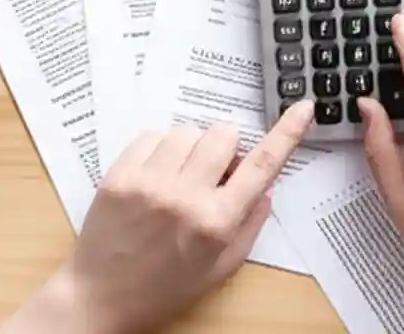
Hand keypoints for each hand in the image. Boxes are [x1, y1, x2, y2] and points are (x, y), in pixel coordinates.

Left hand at [0, 101, 314, 333]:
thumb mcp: (220, 269)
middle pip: (223, 134)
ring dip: (192, 147)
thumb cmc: (165, 288)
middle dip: (226, 145)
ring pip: (187, 131)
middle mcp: (185, 197)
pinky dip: (161, 148)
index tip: (303, 106)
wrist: (100, 297)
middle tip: (215, 170)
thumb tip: (267, 186)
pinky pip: (152, 135)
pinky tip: (157, 173)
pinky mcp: (119, 175)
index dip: (286, 132)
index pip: (261, 165)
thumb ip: (249, 226)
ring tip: (181, 175)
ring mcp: (149, 183)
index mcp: (217, 223)